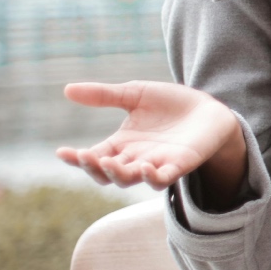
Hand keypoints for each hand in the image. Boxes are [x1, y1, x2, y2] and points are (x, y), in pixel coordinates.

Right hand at [55, 81, 244, 192]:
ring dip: (117, 174)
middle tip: (85, 155)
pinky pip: (162, 179)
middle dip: (93, 167)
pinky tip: (144, 167)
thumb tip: (67, 90)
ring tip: (108, 161)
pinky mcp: (179, 166)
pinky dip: (152, 177)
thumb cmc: (170, 104)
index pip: (93, 156)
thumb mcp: (135, 94)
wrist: (208, 109)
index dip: (76, 158)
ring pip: (130, 180)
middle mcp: (135, 159)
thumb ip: (105, 95)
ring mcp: (156, 164)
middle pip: (107, 173)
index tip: (62, 152)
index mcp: (121, 144)